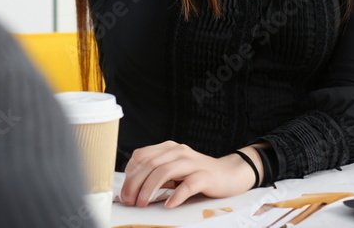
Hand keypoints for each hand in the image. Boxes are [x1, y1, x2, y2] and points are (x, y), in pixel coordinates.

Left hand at [121, 141, 260, 208]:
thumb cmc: (198, 174)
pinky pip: (187, 185)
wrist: (229, 174)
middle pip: (149, 164)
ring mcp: (192, 162)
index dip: (130, 174)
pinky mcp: (204, 176)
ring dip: (149, 189)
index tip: (125, 191)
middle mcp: (179, 151)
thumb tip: (133, 188)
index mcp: (169, 148)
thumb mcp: (174, 169)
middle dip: (135, 184)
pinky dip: (176, 196)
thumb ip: (157, 173)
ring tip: (142, 203)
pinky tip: (169, 205)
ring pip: (164, 172)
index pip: (141, 156)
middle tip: (129, 200)